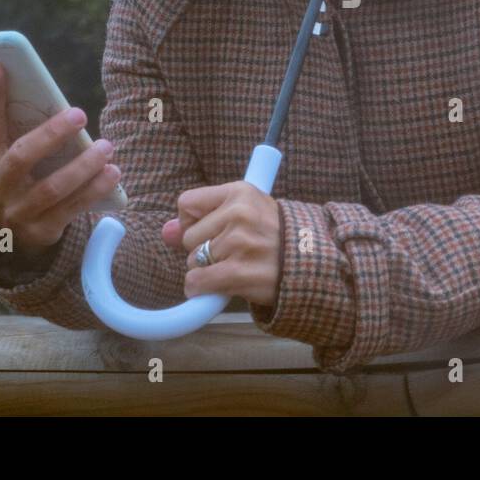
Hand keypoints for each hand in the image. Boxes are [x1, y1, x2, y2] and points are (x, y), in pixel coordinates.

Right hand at [0, 61, 120, 255]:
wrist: (16, 233)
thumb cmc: (13, 177)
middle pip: (22, 157)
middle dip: (51, 134)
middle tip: (80, 113)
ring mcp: (18, 211)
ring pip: (52, 188)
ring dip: (83, 166)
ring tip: (107, 146)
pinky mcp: (42, 230)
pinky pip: (72, 209)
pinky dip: (95, 190)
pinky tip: (113, 172)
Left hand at [161, 181, 281, 306]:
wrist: (313, 263)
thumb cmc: (276, 237)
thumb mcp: (245, 214)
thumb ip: (202, 219)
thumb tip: (165, 232)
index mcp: (240, 191)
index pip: (187, 203)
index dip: (192, 221)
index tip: (209, 230)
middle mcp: (239, 213)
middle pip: (190, 237)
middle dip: (203, 249)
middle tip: (231, 253)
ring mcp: (239, 243)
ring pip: (193, 261)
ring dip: (207, 271)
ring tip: (236, 267)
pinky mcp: (239, 272)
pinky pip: (196, 281)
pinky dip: (200, 288)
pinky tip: (218, 286)